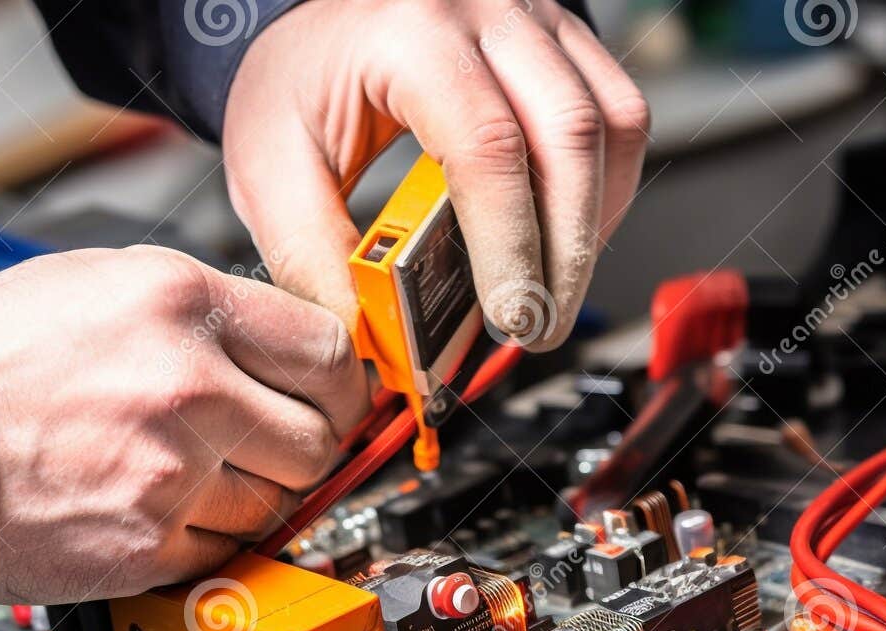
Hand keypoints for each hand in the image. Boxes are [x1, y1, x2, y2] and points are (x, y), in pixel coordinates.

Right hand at [0, 246, 368, 602]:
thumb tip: (288, 347)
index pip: (327, 351)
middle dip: (306, 444)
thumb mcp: (106, 282)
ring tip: (192, 469)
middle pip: (318, 439)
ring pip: (279, 503)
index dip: (342, 382)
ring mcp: (169, 473)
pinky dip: (206, 536)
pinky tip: (159, 506)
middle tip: (273, 441)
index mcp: (180, 303)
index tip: (336, 396)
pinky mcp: (147, 544)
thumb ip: (208, 312)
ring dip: (253, 494)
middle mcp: (186, 386)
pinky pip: (226, 549)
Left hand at [222, 0, 648, 350]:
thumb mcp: (269, 166)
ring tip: (551, 294)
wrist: (316, 23)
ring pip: (610, 125)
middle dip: (566, 251)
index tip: (507, 315)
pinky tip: (563, 239)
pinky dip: (602, 190)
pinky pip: (616, 117)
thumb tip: (371, 342)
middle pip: (570, 133)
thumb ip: (313, 255)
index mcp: (409, 33)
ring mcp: (533, 20)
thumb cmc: (295, 78)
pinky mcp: (561, 41)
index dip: (508, 242)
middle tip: (537, 327)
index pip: (486, 144)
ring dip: (592, 224)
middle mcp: (485, 11)